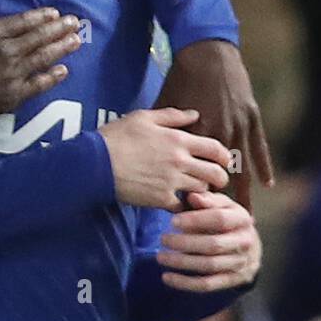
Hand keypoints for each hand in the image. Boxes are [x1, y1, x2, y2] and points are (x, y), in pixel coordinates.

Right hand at [0, 0, 81, 124]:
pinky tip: (63, 71)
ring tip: (76, 41)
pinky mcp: (11, 97)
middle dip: (58, 30)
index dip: (41, 17)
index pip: (23, 22)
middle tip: (74, 23)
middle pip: (38, 38)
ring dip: (61, 49)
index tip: (55, 13)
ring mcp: (12, 76)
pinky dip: (51, 78)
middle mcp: (7, 52)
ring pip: (42, 59)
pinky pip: (37, 86)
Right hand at [98, 108, 230, 208]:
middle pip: (215, 174)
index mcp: (178, 140)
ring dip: (202, 191)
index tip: (223, 161)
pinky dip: (184, 206)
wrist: (96, 163)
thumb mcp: (143, 118)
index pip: (215, 149)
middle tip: (215, 180)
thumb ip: (172, 116)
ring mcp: (171, 182)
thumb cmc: (116, 137)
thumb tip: (194, 115)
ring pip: (202, 190)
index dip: (224, 156)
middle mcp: (180, 161)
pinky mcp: (160, 199)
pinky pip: (182, 206)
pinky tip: (180, 202)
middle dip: (220, 178)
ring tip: (196, 190)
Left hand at [155, 40, 273, 209]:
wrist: (207, 51)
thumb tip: (150, 153)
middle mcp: (218, 132)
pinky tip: (268, 185)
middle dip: (218, 201)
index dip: (190, 194)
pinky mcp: (251, 117)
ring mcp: (237, 125)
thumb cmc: (181, 77)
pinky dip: (263, 165)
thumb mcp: (164, 105)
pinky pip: (259, 146)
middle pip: (217, 175)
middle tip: (219, 228)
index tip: (189, 218)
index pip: (191, 171)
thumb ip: (163, 132)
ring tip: (245, 217)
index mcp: (193, 133)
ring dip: (243, 192)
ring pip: (240, 166)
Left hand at [156, 189, 261, 291]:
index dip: (195, 220)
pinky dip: (185, 283)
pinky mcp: (232, 280)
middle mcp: (244, 242)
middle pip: (213, 245)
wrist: (250, 246)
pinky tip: (166, 277)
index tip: (173, 221)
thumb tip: (193, 196)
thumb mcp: (222, 205)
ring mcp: (239, 263)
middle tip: (163, 239)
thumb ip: (208, 200)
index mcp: (242, 219)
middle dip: (185, 243)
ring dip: (182, 263)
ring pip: (209, 266)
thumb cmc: (228, 220)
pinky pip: (207, 285)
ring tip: (161, 257)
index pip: (219, 219)